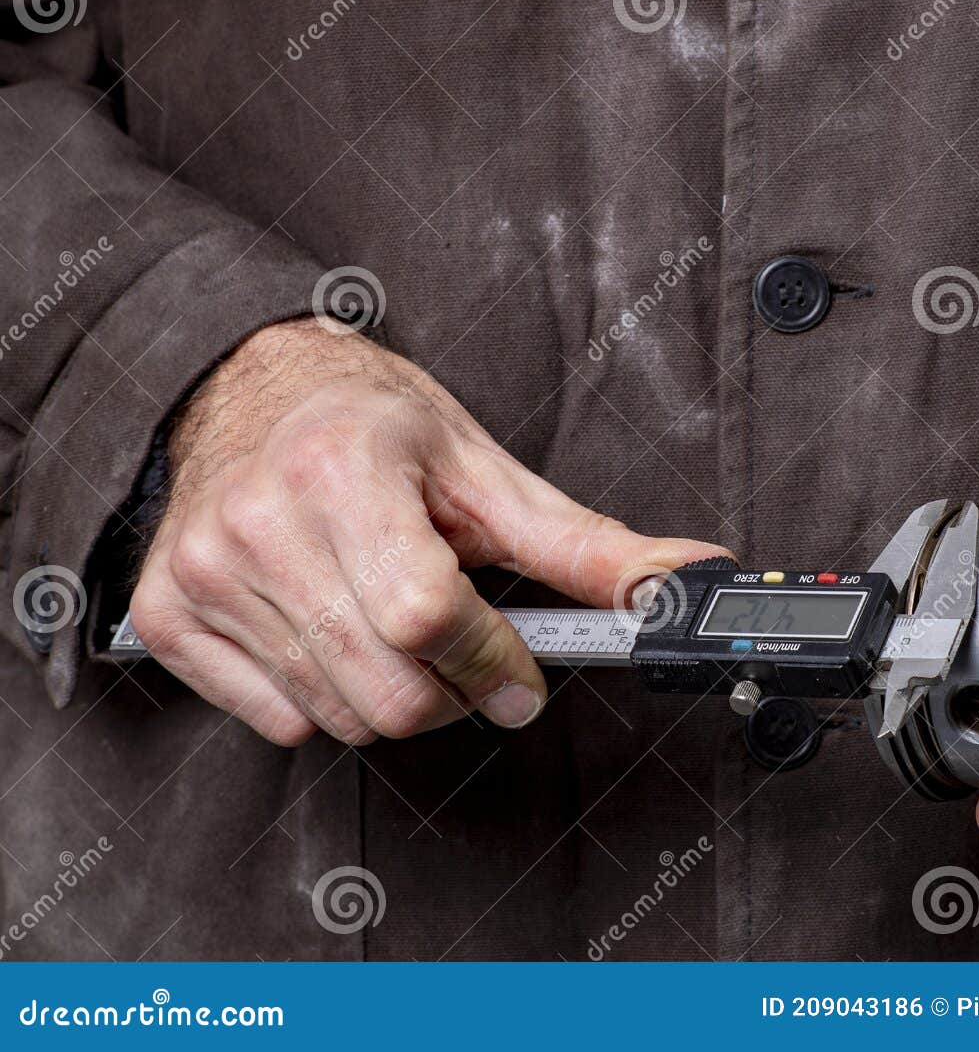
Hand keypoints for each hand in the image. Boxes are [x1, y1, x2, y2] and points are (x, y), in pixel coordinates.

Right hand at [130, 317, 728, 745]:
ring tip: (400, 629)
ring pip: (336, 718)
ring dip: (396, 697)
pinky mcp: (169, 614)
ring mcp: (206, 574)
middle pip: (386, 693)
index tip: (520, 672)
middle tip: (472, 654)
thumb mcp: (484, 470)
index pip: (428, 618)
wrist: (249, 386)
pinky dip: (327, 701)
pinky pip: (276, 720)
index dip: (491, 662)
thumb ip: (584, 545)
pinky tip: (338, 634)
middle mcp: (262, 524)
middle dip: (456, 693)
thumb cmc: (373, 424)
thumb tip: (682, 580)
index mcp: (346, 473)